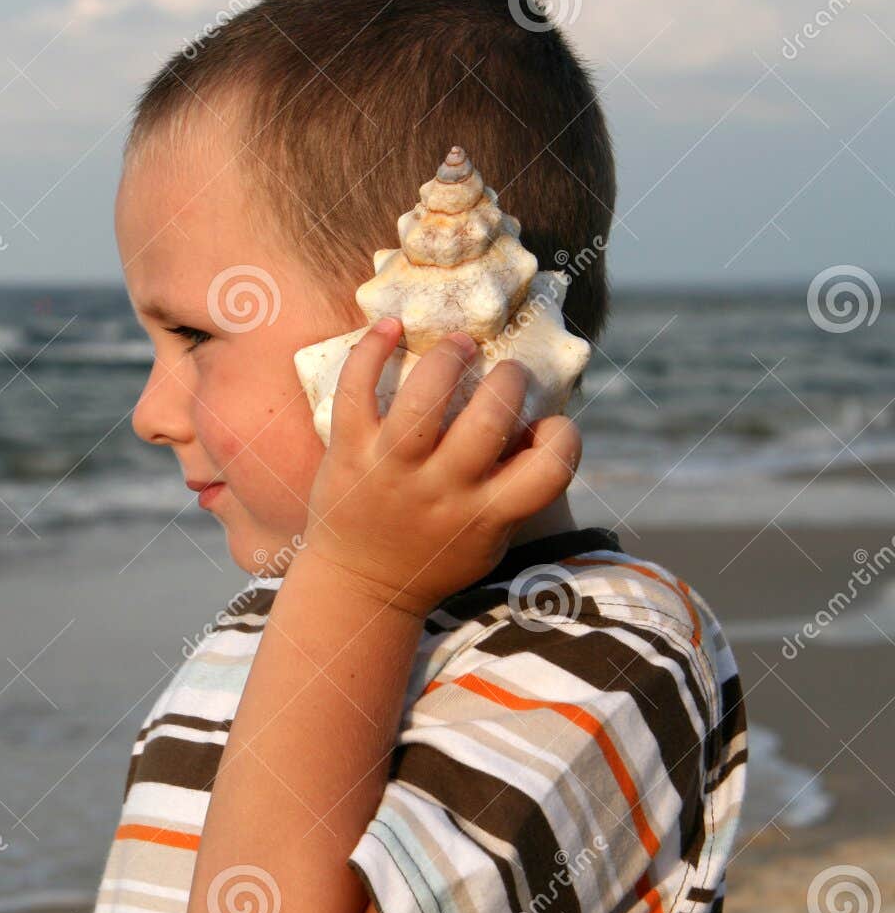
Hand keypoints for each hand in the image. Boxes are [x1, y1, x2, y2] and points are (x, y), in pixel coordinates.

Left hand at [300, 317, 582, 618]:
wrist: (360, 585)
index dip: (563, 436)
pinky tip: (390, 327)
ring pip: (425, 397)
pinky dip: (371, 350)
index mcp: (486, 513)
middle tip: (504, 371)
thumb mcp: (489, 536)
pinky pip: (356, 391)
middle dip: (508, 379)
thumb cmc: (436, 553)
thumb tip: (540, 414)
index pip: (551, 468)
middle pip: (491, 417)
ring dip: (448, 356)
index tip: (546, 424)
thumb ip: (516, 487)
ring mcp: (392, 470)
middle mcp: (442, 490)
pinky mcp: (348, 453)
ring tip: (458, 344)